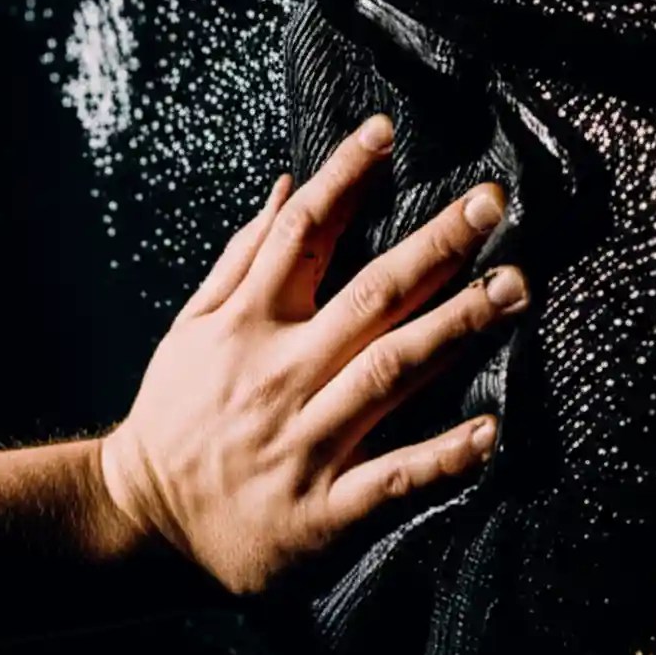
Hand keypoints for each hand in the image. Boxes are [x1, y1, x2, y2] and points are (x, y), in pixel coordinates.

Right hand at [100, 115, 528, 592]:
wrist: (143, 520)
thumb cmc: (175, 415)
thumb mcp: (189, 330)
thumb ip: (240, 260)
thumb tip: (288, 187)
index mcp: (245, 325)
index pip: (299, 234)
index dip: (343, 178)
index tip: (386, 134)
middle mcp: (279, 374)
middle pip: (368, 296)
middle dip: (435, 247)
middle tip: (492, 206)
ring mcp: (303, 442)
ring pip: (388, 373)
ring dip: (455, 329)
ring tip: (512, 290)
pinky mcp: (322, 510)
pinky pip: (390, 479)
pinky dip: (440, 456)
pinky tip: (489, 430)